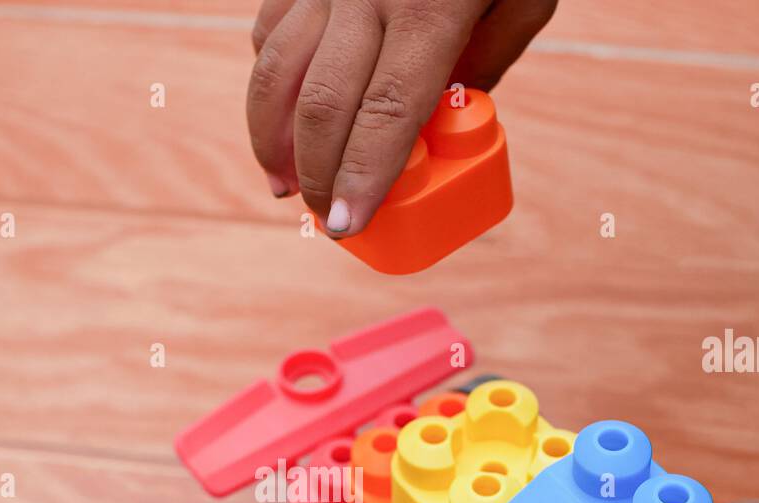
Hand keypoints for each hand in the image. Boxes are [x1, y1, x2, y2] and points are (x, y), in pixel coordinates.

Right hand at [247, 0, 557, 234]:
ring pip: (277, 71)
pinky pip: (271, 32)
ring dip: (272, 140)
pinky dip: (268, 85)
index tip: (348, 225)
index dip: (362, 177)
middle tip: (327, 218)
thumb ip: (490, 55)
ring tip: (283, 186)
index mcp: (429, 7)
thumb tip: (444, 115)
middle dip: (318, 174)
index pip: (386, 112)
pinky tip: (279, 121)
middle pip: (324, 105)